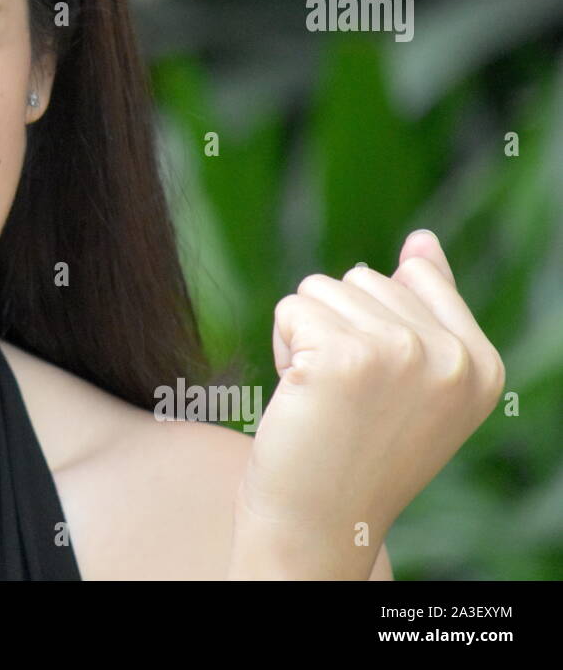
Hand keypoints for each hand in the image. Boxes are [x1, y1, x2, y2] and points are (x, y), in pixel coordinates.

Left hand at [235, 230, 504, 570]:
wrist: (315, 523)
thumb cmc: (354, 452)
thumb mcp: (413, 383)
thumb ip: (426, 310)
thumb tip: (422, 240)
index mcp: (482, 365)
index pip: (416, 277)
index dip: (372, 325)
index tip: (374, 388)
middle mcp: (453, 358)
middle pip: (363, 278)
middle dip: (335, 328)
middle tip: (343, 398)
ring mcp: (403, 352)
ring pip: (321, 288)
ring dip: (305, 338)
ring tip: (322, 399)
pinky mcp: (345, 354)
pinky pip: (292, 307)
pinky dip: (282, 347)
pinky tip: (299, 396)